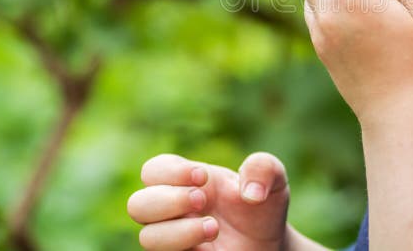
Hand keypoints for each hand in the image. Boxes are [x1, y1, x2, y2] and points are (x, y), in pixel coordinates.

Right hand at [127, 152, 289, 250]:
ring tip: (214, 227)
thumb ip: (264, 169)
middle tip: (202, 200)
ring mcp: (176, 238)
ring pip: (147, 237)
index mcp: (188, 182)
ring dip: (179, 231)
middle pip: (137, 204)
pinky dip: (183, 249)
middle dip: (169, 200)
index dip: (171, 171)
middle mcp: (175, 211)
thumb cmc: (264, 206)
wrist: (272, 244)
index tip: (203, 177)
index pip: (154, 170)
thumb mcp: (275, 180)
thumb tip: (249, 192)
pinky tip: (211, 247)